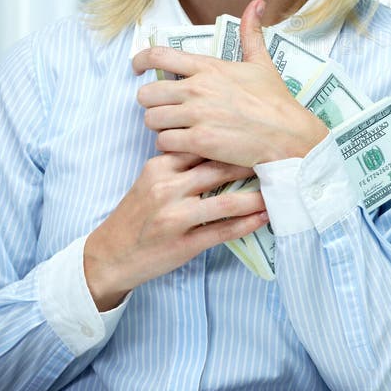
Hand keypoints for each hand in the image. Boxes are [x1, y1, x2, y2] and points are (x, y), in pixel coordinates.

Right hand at [84, 152, 266, 310]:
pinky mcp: (184, 245)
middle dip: (250, 163)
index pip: (201, 145)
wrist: (110, 255)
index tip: (256, 135)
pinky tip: (264, 218)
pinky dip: (247, 224)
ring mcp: (176, 218)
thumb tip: (220, 148)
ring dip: (257, 196)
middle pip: (218, 169)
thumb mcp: (150, 181)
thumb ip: (179, 165)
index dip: (231, 140)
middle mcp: (167, 189)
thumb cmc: (136, 215)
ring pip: (226, 202)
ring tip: (279, 189)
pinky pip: (223, 231)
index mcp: (159, 167)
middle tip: (278, 156)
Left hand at [133, 0, 328, 167]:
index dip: (140, 60)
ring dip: (160, 127)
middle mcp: (197, 89)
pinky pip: (164, 143)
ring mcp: (197, 116)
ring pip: (151, 120)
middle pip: (146, 93)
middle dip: (151, 103)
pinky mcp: (199, 142)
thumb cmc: (276, 102)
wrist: (289, 136)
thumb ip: (252, 33)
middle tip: (163, 109)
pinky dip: (170, 147)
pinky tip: (184, 147)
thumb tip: (257, 4)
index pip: (159, 55)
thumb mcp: (263, 63)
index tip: (136, 68)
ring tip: (175, 130)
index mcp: (208, 67)